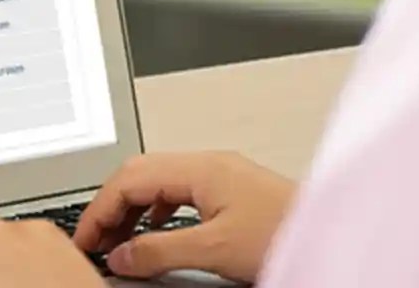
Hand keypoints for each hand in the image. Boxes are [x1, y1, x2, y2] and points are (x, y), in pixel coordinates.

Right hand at [73, 151, 295, 281]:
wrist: (332, 233)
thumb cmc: (285, 233)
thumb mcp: (212, 250)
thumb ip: (159, 251)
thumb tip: (121, 255)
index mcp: (200, 168)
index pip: (129, 178)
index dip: (99, 209)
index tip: (86, 238)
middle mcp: (209, 164)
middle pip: (140, 174)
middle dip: (111, 206)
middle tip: (95, 241)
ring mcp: (222, 174)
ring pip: (158, 182)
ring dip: (132, 209)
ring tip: (120, 241)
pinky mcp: (232, 190)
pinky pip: (179, 191)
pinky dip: (156, 211)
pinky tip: (156, 232)